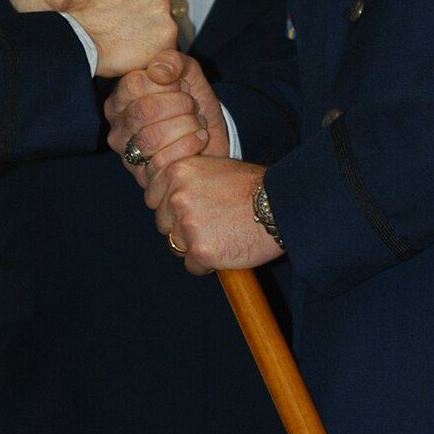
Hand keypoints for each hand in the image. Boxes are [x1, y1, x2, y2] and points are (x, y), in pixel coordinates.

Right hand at [64, 0, 176, 75]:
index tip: (126, 9)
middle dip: (144, 13)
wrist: (81, 40)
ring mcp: (161, 7)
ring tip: (129, 40)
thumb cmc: (80, 17)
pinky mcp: (168, 31)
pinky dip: (155, 48)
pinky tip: (136, 51)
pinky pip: (166, 41)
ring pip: (162, 19)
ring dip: (151, 30)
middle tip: (126, 27)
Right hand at [106, 50, 229, 182]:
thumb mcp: (188, 74)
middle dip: (180, 104)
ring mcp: (127, 154)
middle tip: (192, 106)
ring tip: (197, 123)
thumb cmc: (194, 106)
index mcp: (119, 99)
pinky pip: (164, 160)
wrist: (213, 142)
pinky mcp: (144, 177)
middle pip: (144, 110)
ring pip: (153, 137)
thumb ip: (173, 62)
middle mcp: (117, 127)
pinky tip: (199, 139)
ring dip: (187, 125)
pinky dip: (191, 144)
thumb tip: (159, 72)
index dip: (166, 83)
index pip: (134, 84)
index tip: (180, 86)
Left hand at [145, 157, 281, 274]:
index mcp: (177, 171)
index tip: (186, 210)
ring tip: (219, 237)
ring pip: (175, 246)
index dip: (169, 207)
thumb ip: (187, 179)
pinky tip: (225, 251)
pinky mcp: (200, 250)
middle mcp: (176, 197)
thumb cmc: (253, 187)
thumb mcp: (214, 167)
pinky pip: (192, 266)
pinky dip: (207, 264)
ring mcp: (187, 225)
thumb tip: (167, 196)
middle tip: (208, 225)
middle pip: (162, 223)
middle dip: (180, 228)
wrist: (281, 206)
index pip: (152, 197)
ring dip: (193, 246)